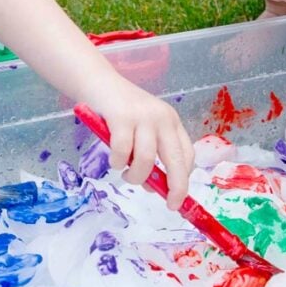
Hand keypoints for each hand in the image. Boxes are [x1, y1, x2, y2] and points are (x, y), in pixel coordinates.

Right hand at [84, 77, 194, 209]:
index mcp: (171, 122)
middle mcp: (162, 118)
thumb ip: (150, 154)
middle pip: (176, 160)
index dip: (185, 179)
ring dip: (136, 176)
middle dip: (176, 187)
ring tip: (126, 174)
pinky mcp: (121, 117)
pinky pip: (122, 152)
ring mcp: (143, 117)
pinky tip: (114, 160)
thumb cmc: (120, 112)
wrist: (98, 82)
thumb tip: (154, 187)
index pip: (187, 154)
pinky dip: (117, 162)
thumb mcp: (143, 130)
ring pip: (146, 160)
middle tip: (170, 204)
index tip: (177, 198)